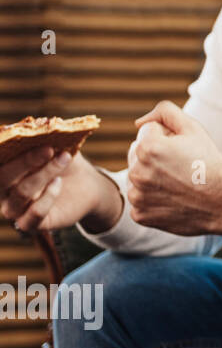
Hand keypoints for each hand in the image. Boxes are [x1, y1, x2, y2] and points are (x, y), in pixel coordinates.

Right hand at [1, 148, 120, 233]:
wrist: (86, 184)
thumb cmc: (63, 161)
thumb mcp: (56, 146)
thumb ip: (44, 137)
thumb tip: (40, 124)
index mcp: (2, 170)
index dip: (2, 150)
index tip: (18, 136)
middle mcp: (1, 191)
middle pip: (3, 177)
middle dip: (26, 161)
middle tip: (49, 149)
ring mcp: (13, 210)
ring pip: (21, 194)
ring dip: (44, 174)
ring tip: (63, 159)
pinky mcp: (30, 224)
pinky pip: (33, 214)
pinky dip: (48, 197)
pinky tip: (59, 183)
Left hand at [125, 101, 221, 234]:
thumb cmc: (210, 163)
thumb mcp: (193, 128)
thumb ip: (165, 111)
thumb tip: (139, 122)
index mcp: (147, 147)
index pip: (147, 132)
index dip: (168, 138)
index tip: (184, 151)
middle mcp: (137, 172)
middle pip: (138, 154)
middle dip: (155, 156)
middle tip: (181, 167)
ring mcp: (137, 196)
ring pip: (139, 177)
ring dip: (152, 177)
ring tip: (178, 183)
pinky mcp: (140, 215)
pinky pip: (141, 200)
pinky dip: (153, 199)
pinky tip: (173, 198)